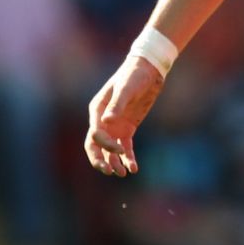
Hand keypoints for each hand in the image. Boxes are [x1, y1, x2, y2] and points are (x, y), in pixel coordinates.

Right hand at [84, 56, 164, 176]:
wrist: (149, 70)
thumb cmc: (134, 75)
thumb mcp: (126, 88)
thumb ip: (117, 105)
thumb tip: (106, 121)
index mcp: (97, 110)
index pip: (94, 134)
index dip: (104, 145)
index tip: (118, 149)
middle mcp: (103, 120)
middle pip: (96, 146)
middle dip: (100, 160)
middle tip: (109, 172)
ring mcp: (115, 125)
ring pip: (110, 150)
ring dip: (114, 162)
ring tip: (123, 174)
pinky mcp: (128, 128)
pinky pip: (125, 147)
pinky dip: (128, 158)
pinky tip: (134, 168)